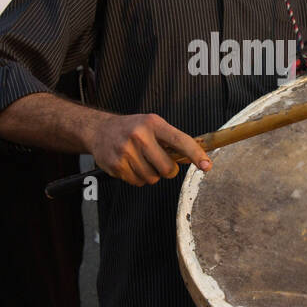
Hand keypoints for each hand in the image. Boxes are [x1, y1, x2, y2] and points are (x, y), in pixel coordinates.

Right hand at [87, 112, 209, 186]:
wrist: (100, 130)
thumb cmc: (132, 128)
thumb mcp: (152, 125)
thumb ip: (171, 140)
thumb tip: (195, 158)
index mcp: (153, 123)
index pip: (180, 140)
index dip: (195, 154)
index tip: (206, 165)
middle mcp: (139, 135)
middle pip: (167, 168)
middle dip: (167, 170)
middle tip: (160, 163)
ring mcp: (126, 151)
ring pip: (152, 178)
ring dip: (151, 175)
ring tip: (141, 161)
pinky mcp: (116, 165)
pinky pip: (137, 182)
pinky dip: (138, 178)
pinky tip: (131, 165)